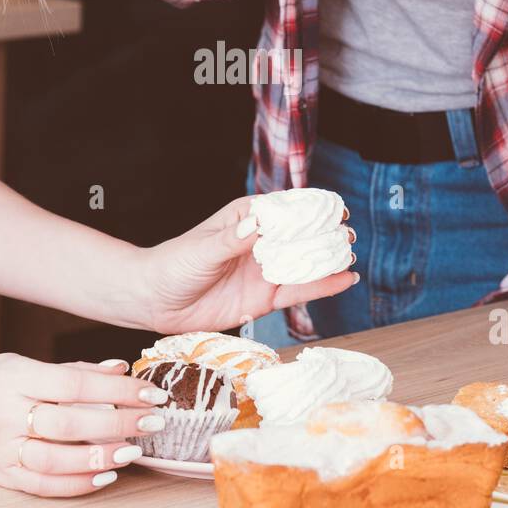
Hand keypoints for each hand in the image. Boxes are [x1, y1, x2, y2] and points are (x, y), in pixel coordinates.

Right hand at [0, 356, 169, 496]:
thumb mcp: (21, 365)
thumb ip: (71, 370)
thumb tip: (121, 369)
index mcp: (13, 378)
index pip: (74, 384)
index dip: (117, 390)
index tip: (150, 394)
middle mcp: (5, 414)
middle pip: (68, 422)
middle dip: (118, 422)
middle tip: (153, 422)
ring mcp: (2, 449)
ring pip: (56, 459)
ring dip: (100, 457)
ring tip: (133, 451)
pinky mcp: (1, 476)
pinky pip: (43, 485)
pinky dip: (77, 483)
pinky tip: (105, 476)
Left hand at [139, 195, 357, 334]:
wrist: (155, 300)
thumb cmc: (174, 264)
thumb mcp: (203, 249)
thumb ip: (232, 240)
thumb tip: (258, 225)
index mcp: (245, 218)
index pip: (284, 208)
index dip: (311, 207)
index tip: (335, 207)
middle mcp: (259, 242)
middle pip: (300, 236)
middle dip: (326, 234)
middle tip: (348, 234)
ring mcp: (263, 270)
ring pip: (304, 263)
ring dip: (329, 259)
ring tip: (352, 256)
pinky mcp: (264, 298)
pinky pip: (298, 292)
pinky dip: (323, 287)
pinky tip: (345, 280)